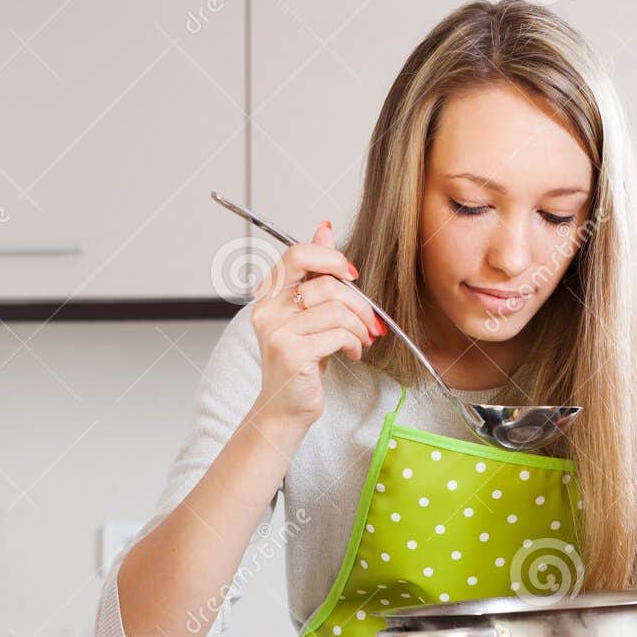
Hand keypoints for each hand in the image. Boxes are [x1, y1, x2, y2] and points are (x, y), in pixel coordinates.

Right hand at [250, 220, 385, 431]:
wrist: (285, 408)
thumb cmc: (299, 361)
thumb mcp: (307, 313)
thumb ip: (314, 272)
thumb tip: (324, 228)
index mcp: (268, 294)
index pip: (297, 254)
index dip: (331, 259)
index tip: (352, 276)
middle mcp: (267, 310)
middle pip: (325, 284)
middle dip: (358, 303)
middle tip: (370, 321)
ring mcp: (277, 332)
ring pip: (336, 310)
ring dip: (359, 326)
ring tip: (362, 340)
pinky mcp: (292, 353)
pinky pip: (338, 334)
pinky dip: (354, 342)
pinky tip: (354, 352)